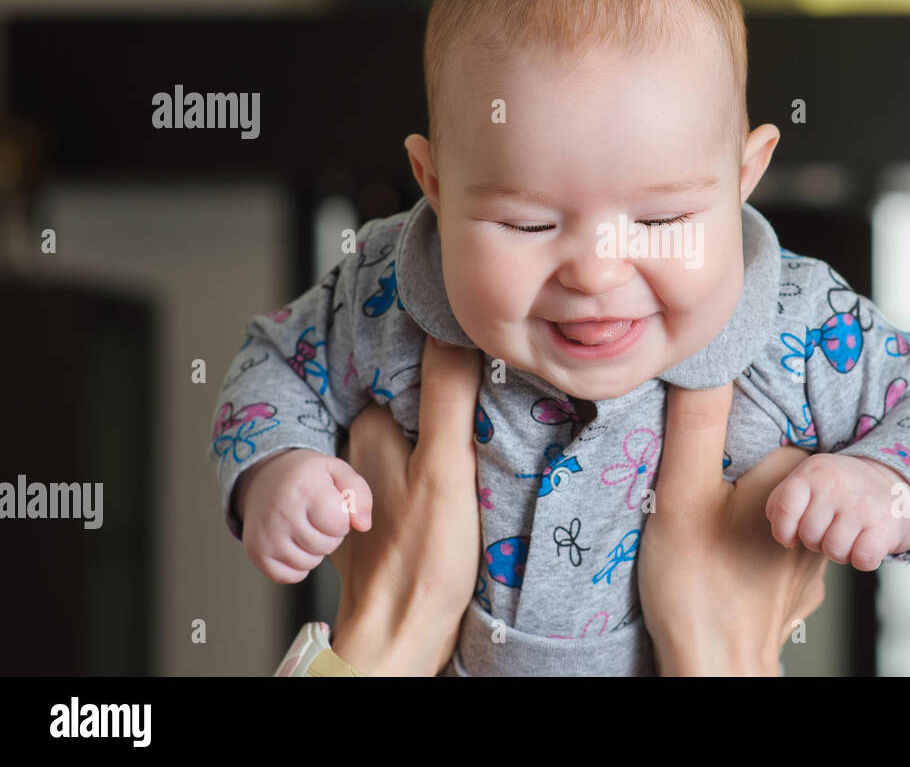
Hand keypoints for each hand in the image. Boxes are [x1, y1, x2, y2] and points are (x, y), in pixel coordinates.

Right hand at [235, 447, 371, 583]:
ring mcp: (266, 536)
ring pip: (310, 563)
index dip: (343, 517)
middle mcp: (281, 514)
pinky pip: (291, 576)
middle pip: (327, 545)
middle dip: (330, 533)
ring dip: (315, 549)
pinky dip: (298, 564)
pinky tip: (293, 541)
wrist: (264, 478)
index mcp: (304, 489)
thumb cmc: (308, 477)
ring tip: (305, 526)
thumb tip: (363, 525)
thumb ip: (359, 494)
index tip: (333, 504)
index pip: (339, 524)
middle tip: (316, 515)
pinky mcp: (256, 553)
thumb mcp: (337, 471)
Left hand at [326, 337, 483, 675]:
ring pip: (416, 438)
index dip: (448, 362)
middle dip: (448, 400)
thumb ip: (449, 394)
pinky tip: (465, 483)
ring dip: (446, 436)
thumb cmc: (421, 561)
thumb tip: (456, 326)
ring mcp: (373, 485)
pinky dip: (437, 470)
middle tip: (492, 409)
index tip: (484, 363)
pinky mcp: (385, 515)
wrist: (402, 636)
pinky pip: (416, 473)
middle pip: (415, 403)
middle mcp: (362, 451)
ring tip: (485, 444)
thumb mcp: (447, 468)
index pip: (412, 370)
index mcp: (371, 429)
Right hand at [638, 382, 828, 675]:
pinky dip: (756, 550)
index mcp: (797, 481)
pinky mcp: (798, 594)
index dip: (742, 429)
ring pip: (785, 513)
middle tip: (705, 486)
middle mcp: (818, 516)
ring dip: (751, 511)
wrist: (715, 673)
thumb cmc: (699, 586)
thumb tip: (707, 351)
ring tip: (712, 519)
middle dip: (745, 470)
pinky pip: (782, 553)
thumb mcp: (684, 491)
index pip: (778, 426)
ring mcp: (813, 560)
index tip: (712, 446)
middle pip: (782, 471)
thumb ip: (696, 421)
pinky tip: (726, 558)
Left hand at [766, 453, 909, 568]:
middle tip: (831, 527)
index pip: (783, 508)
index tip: (792, 535)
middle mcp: (837, 484)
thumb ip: (783, 501)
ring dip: (840, 551)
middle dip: (817, 540)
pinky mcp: (884, 525)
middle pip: (809, 535)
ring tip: (849, 533)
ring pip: (834, 551)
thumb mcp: (808, 481)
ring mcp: (862, 504)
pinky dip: (863, 559)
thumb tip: (781, 529)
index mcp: (813, 471)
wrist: (892, 486)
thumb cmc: (838, 491)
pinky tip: (867, 540)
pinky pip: (861, 560)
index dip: (784, 530)